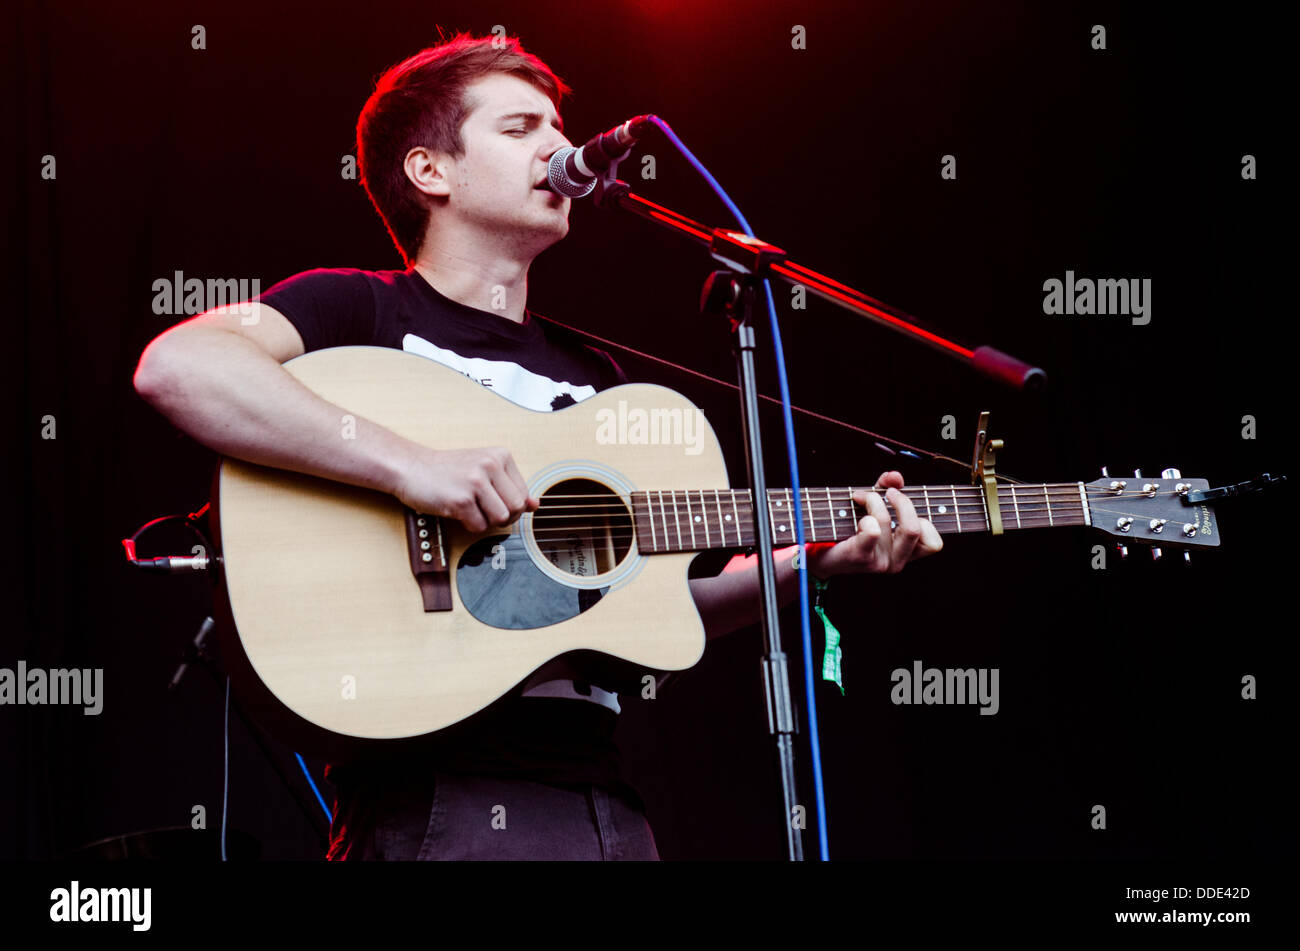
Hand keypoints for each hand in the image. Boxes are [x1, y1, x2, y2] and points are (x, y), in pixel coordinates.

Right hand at [393, 446, 537, 532]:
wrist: (411, 467)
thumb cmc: (447, 471)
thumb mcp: (483, 471)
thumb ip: (509, 487)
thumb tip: (535, 506)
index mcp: (499, 456)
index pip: (523, 493)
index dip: (512, 506)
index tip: (495, 503)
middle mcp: (490, 465)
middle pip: (516, 508)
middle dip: (503, 517)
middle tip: (485, 512)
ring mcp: (475, 481)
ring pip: (500, 518)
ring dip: (486, 522)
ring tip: (472, 511)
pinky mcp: (460, 499)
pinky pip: (479, 526)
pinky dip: (470, 525)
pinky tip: (458, 512)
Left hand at [804, 470, 941, 577]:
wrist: (822, 554)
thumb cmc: (852, 529)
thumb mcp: (876, 507)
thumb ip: (888, 488)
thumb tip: (895, 476)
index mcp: (907, 553)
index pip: (934, 544)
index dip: (924, 518)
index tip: (906, 504)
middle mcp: (897, 561)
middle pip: (915, 528)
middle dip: (901, 501)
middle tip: (887, 493)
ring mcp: (880, 562)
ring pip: (888, 522)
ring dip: (873, 501)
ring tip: (861, 498)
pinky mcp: (861, 558)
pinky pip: (871, 529)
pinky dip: (863, 514)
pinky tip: (855, 516)